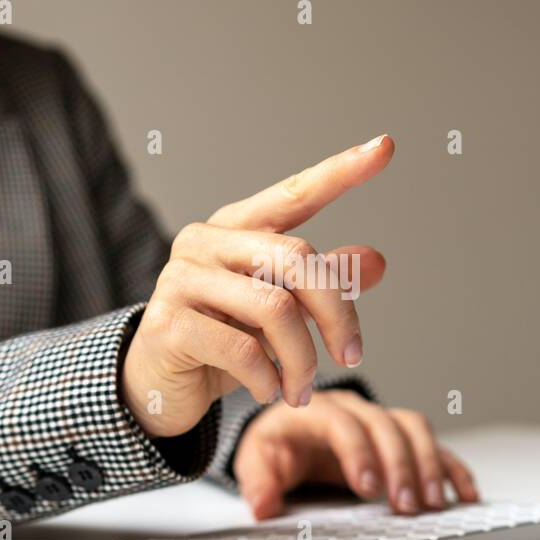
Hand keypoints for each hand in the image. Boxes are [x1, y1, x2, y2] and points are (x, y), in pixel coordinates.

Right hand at [123, 135, 391, 436]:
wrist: (153, 386)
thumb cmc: (219, 342)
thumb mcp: (277, 313)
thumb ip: (320, 285)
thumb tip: (377, 261)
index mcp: (235, 228)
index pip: (294, 194)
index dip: (339, 172)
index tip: (385, 147)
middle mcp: (205, 242)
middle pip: (296, 259)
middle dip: (336, 314)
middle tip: (351, 356)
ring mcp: (182, 279)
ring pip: (274, 309)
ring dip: (302, 359)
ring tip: (301, 390)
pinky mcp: (168, 323)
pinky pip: (243, 349)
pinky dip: (268, 378)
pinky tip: (268, 392)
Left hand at [233, 390, 479, 518]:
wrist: (290, 432)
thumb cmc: (277, 444)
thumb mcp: (256, 459)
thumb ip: (259, 481)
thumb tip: (264, 505)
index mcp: (317, 410)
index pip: (343, 425)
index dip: (358, 453)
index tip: (367, 487)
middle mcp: (354, 410)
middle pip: (386, 426)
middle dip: (400, 465)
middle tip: (406, 504)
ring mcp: (380, 421)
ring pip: (414, 430)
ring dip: (428, 465)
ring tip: (433, 503)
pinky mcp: (399, 439)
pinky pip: (432, 445)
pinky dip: (451, 467)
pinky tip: (465, 493)